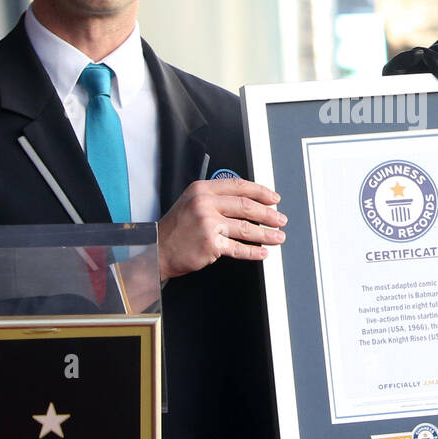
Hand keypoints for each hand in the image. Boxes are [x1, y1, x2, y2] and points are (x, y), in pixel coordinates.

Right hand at [157, 177, 285, 281]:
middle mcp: (205, 204)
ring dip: (266, 234)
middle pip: (246, 206)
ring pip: (246, 229)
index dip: (260, 192)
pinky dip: (253, 251)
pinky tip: (262, 252)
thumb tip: (250, 202)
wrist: (157, 249)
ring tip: (278, 237)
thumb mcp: (192, 202)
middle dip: (268, 214)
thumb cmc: (177, 228)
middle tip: (280, 219)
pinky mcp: (210, 244)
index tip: (274, 199)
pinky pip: (238, 248)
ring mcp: (208, 224)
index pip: (239, 186)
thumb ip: (217, 198)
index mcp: (202, 190)